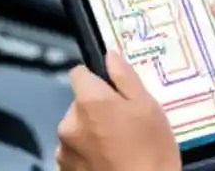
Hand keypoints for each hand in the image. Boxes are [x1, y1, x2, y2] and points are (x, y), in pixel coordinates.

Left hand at [55, 52, 180, 170]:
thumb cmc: (151, 151)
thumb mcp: (149, 107)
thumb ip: (126, 77)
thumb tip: (110, 55)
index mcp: (89, 100)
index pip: (79, 72)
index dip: (97, 79)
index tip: (113, 91)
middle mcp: (69, 122)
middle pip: (79, 104)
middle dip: (96, 109)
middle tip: (124, 123)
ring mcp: (64, 149)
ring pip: (76, 129)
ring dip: (91, 133)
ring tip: (118, 147)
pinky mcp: (63, 170)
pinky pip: (74, 152)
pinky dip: (86, 155)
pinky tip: (108, 162)